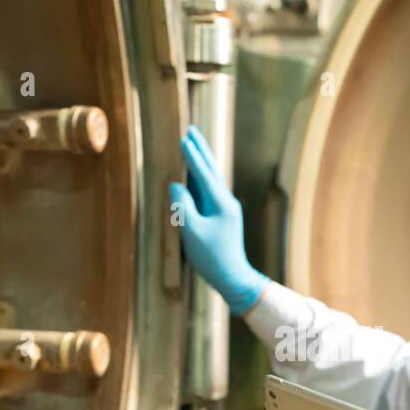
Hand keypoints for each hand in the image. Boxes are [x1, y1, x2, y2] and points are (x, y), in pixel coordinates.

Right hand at [169, 125, 269, 314]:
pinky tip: (196, 177)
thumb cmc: (211, 257)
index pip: (203, 173)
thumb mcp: (192, 232)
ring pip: (211, 180)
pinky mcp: (222, 218)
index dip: (193, 155)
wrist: (233, 277)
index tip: (184, 137)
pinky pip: (209, 192)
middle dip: (201, 151)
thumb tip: (176, 184)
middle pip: (211, 171)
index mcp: (220, 203)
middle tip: (192, 131)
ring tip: (193, 147)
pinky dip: (201, 179)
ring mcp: (226, 209)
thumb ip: (182, 206)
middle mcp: (226, 202)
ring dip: (201, 162)